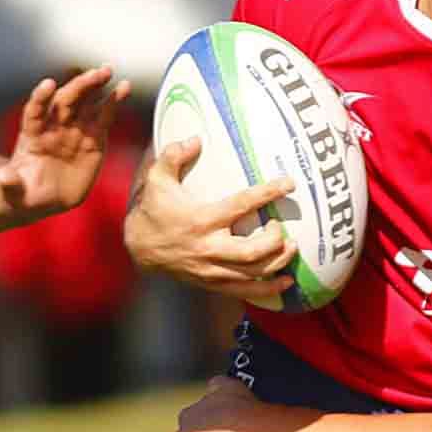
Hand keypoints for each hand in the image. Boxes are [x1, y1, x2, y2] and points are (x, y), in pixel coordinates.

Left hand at [0, 67, 127, 216]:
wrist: (44, 198)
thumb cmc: (25, 194)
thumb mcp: (14, 193)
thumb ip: (10, 183)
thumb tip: (2, 176)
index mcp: (32, 135)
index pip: (35, 110)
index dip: (41, 97)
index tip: (49, 85)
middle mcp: (54, 126)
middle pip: (65, 99)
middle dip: (79, 85)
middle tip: (95, 74)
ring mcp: (74, 130)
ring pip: (85, 102)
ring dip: (96, 85)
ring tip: (108, 71)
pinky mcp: (93, 138)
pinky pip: (104, 117)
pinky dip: (114, 102)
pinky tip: (124, 88)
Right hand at [125, 136, 298, 293]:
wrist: (139, 249)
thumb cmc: (153, 211)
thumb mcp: (158, 180)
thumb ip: (173, 156)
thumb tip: (195, 139)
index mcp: (202, 220)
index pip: (241, 205)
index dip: (268, 193)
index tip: (289, 183)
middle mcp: (210, 248)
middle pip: (253, 250)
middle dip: (275, 239)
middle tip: (281, 225)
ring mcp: (212, 269)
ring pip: (254, 273)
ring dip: (279, 262)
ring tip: (292, 247)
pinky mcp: (213, 283)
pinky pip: (246, 291)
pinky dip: (269, 289)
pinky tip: (286, 281)